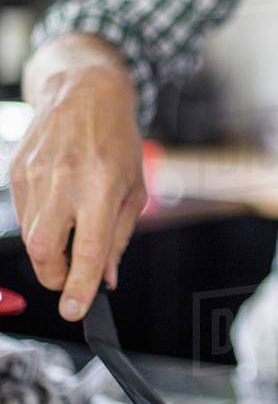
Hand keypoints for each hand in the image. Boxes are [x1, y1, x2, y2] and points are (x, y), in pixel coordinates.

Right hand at [10, 58, 146, 320]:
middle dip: (55, 277)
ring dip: (50, 248)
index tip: (76, 310)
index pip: (86, 251)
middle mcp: (64, 181)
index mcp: (101, 187)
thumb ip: (118, 238)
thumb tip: (104, 279)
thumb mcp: (134, 189)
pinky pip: (23, 215)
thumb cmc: (116, 141)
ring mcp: (35, 176)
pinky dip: (40, 223)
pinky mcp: (17, 171)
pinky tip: (58, 205)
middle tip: (70, 277)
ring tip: (71, 226)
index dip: (79, 288)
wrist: (84, 92)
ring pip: (31, 237)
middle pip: (44, 252)